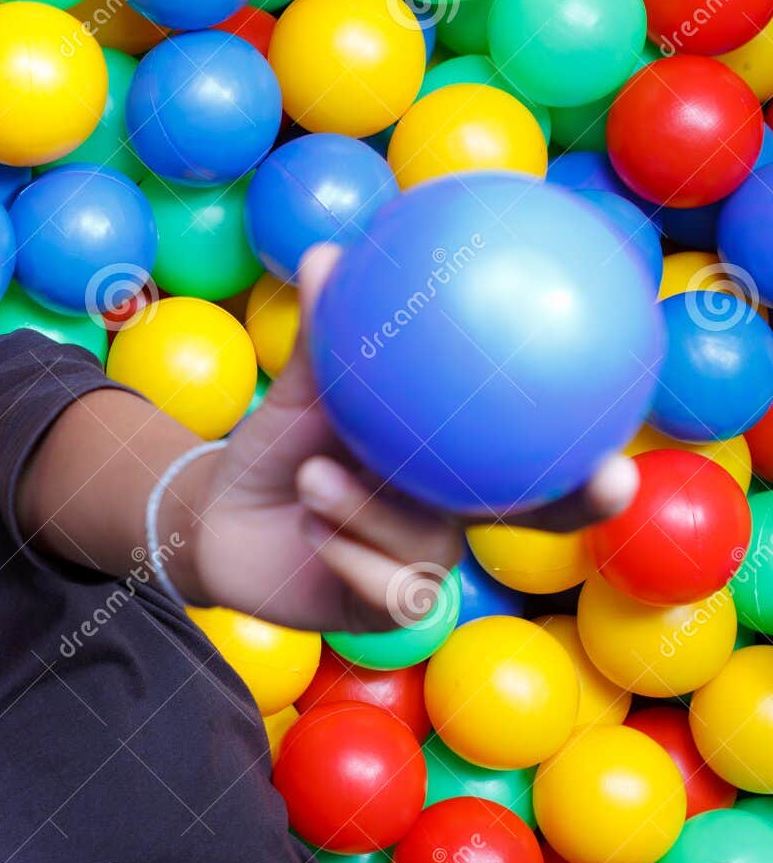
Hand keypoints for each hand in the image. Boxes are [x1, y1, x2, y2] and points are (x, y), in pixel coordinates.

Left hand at [189, 244, 639, 633]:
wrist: (222, 515)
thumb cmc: (275, 445)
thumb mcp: (300, 392)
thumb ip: (323, 335)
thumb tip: (327, 254)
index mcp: (456, 455)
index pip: (542, 446)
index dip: (596, 433)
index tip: (639, 408)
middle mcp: (456, 511)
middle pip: (544, 513)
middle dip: (585, 500)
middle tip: (608, 477)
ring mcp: (428, 562)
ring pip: (434, 542)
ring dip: (369, 508)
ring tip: (317, 476)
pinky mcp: (388, 608)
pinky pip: (392, 586)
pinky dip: (346, 551)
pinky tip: (313, 528)